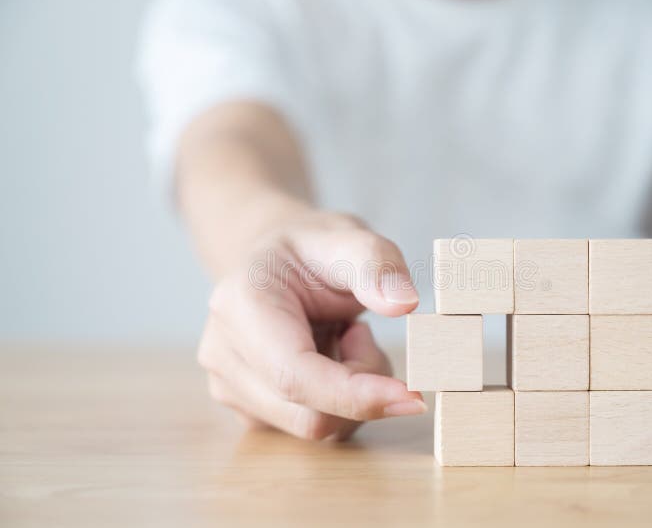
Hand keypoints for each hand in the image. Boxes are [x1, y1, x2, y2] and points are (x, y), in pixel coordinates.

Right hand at [196, 211, 425, 439]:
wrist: (277, 261)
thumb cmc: (312, 250)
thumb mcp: (350, 238)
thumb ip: (377, 263)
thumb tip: (404, 304)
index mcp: (241, 306)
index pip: (295, 376)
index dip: (356, 395)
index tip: (413, 397)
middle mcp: (222, 353)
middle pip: (310, 414)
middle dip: (361, 385)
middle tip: (362, 331)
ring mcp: (228, 386)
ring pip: (316, 427)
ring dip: (352, 393)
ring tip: (344, 337)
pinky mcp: (247, 409)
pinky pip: (311, 428)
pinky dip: (339, 402)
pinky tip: (329, 358)